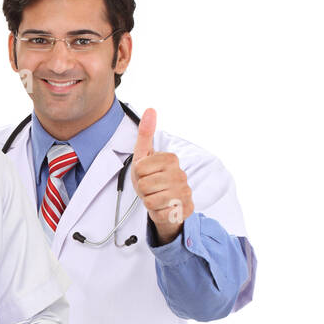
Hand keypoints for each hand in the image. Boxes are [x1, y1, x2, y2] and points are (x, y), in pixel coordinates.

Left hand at [130, 107, 192, 243]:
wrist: (165, 203)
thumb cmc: (152, 178)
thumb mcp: (144, 155)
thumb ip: (146, 133)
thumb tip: (150, 109)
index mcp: (171, 159)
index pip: (140, 168)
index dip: (138, 174)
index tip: (146, 174)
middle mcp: (180, 174)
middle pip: (144, 185)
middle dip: (142, 189)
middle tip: (150, 188)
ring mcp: (184, 193)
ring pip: (151, 200)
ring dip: (149, 202)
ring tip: (156, 197)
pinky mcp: (185, 210)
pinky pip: (159, 214)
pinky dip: (157, 213)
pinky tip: (162, 208)